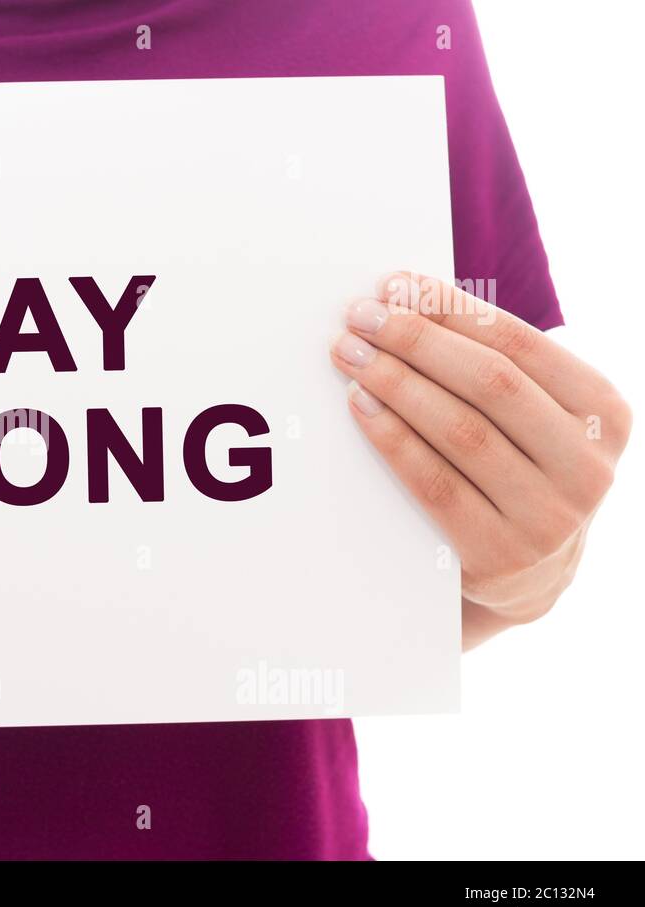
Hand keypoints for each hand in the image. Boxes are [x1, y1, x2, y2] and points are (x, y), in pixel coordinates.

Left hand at [330, 273, 629, 649]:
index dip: (452, 310)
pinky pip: (434, 484)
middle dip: (417, 341)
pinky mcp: (499, 555)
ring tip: (350, 355)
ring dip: (396, 384)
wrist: (528, 573)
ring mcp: (548, 517)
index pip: (520, 344)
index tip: (396, 285)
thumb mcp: (534, 418)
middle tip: (361, 316)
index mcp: (604, 414)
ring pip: (460, 431)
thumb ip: (494, 365)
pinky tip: (360, 407)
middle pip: (490, 384)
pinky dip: (392, 438)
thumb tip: (408, 296)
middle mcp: (587, 466)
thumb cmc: (518, 469)